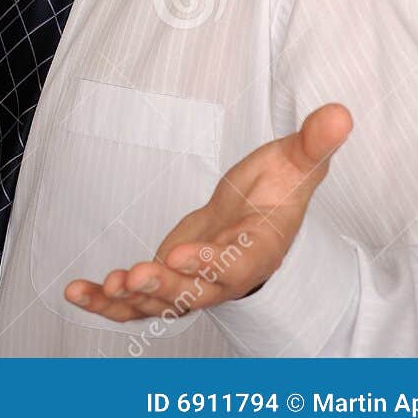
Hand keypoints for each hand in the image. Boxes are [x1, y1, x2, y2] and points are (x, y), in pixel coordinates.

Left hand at [64, 102, 352, 320]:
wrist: (251, 222)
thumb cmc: (273, 193)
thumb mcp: (293, 165)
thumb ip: (312, 145)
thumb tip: (341, 113)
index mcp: (256, 251)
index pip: (235, 264)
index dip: (209, 263)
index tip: (180, 254)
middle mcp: (222, 278)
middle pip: (194, 293)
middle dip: (164, 288)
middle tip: (135, 276)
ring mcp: (191, 286)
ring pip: (161, 304)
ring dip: (131, 300)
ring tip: (104, 287)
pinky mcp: (164, 285)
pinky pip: (134, 303)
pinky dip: (105, 301)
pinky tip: (76, 292)